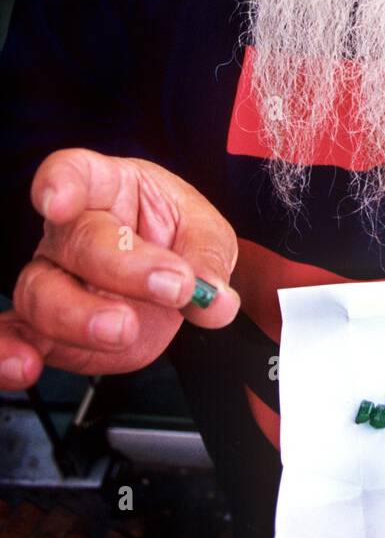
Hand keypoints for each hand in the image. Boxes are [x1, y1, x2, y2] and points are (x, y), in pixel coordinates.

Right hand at [0, 148, 240, 389]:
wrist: (171, 283)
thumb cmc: (178, 238)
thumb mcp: (206, 234)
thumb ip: (207, 260)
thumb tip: (213, 299)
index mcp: (105, 187)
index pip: (72, 171)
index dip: (59, 183)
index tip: (59, 202)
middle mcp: (69, 229)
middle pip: (74, 241)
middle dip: (123, 267)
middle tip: (171, 287)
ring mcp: (52, 277)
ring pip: (41, 293)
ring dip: (79, 317)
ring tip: (122, 330)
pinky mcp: (47, 327)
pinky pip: (17, 336)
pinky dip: (11, 353)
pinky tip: (24, 366)